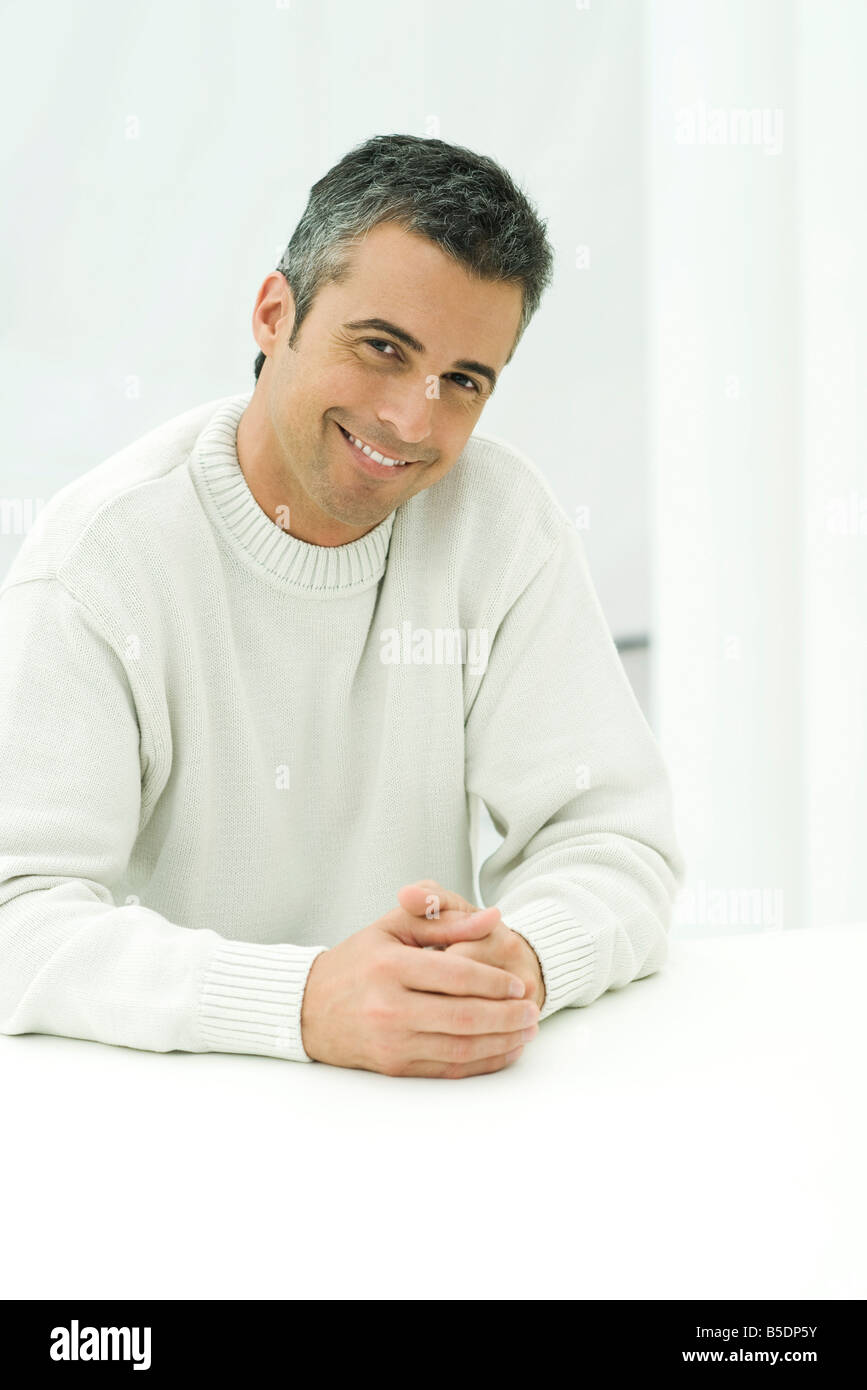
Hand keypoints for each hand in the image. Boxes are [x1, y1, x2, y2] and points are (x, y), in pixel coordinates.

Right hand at [300, 897, 539, 1078]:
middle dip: (508, 1016)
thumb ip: (444, 920)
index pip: (456, 976)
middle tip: (533, 1010)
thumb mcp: (393, 928)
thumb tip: (493, 917)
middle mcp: (389, 1007)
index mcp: (389, 966)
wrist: (308, 1008)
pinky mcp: (394, 1067)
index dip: (495, 982)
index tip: (519, 983)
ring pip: (461, 1048)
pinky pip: (449, 1068)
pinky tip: (503, 1049)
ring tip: (526, 1030)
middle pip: (464, 1017)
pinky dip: (482, 1061)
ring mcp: (391, 1041)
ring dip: (502, 1041)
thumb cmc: (356, 962)